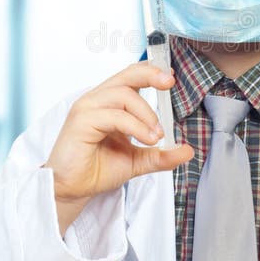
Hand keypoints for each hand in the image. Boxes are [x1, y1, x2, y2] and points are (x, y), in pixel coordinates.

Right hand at [45, 61, 193, 207]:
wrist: (72, 189)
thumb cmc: (97, 169)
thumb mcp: (137, 160)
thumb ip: (160, 155)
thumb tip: (187, 151)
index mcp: (109, 102)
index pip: (131, 76)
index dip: (151, 71)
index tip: (171, 78)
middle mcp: (98, 100)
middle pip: (127, 74)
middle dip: (151, 75)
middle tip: (169, 84)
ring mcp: (87, 108)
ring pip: (124, 94)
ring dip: (146, 114)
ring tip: (156, 135)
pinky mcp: (81, 122)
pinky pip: (115, 116)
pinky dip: (136, 127)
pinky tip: (146, 139)